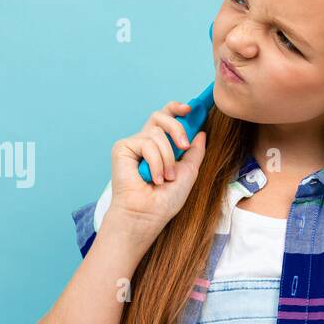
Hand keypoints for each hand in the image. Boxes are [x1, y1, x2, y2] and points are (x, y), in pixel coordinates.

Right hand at [106, 100, 207, 242]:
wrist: (148, 214)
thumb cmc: (165, 200)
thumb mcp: (188, 172)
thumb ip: (194, 152)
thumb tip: (201, 132)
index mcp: (159, 147)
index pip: (165, 119)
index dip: (175, 109)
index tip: (189, 110)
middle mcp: (144, 142)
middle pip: (160, 116)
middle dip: (176, 128)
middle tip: (184, 147)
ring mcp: (133, 144)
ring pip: (157, 133)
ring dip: (168, 158)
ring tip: (165, 178)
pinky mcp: (122, 148)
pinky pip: (147, 143)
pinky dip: (156, 162)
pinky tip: (153, 178)